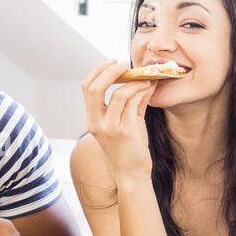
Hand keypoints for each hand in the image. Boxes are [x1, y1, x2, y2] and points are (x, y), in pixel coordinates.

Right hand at [81, 61, 156, 178]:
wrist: (133, 172)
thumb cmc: (130, 147)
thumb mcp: (128, 120)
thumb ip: (133, 100)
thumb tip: (143, 78)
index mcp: (92, 119)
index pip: (86, 88)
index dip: (98, 71)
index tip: (113, 63)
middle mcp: (96, 123)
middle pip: (94, 88)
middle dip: (110, 72)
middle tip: (125, 64)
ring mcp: (109, 128)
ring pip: (118, 94)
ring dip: (134, 81)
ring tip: (146, 78)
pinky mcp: (124, 132)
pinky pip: (132, 103)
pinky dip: (141, 91)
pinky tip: (149, 88)